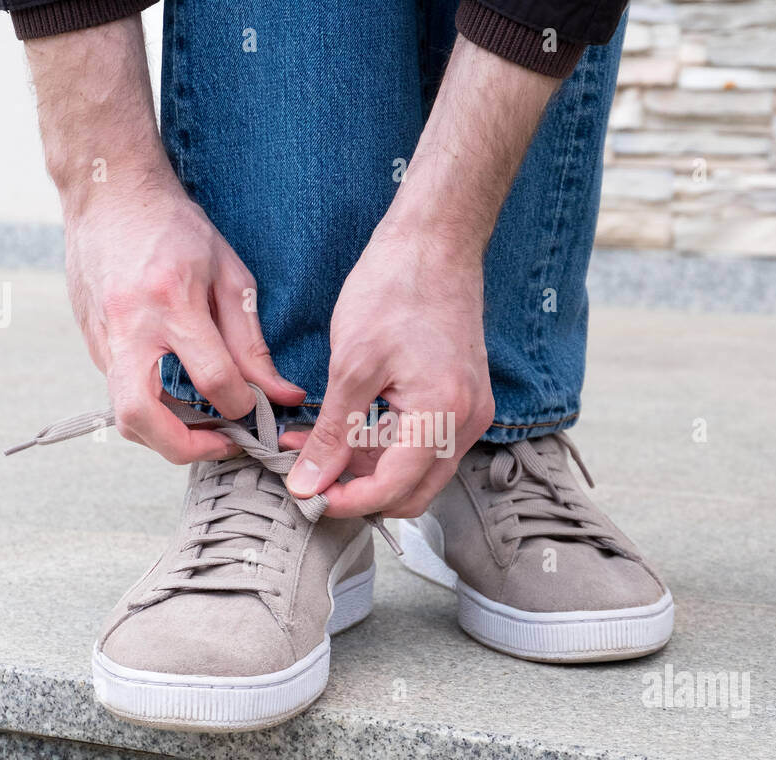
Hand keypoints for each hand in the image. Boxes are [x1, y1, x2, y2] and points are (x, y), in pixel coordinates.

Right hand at [63, 165, 304, 462]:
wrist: (107, 192)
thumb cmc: (175, 228)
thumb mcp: (229, 274)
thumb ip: (253, 342)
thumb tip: (282, 394)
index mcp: (171, 301)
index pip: (211, 379)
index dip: (243, 406)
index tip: (260, 409)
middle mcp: (129, 325)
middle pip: (143, 416)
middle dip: (187, 448)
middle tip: (224, 446)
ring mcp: (101, 337)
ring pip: (124, 416)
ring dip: (166, 436)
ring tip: (206, 430)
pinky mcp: (91, 343)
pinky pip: (120, 392)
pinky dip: (153, 409)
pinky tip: (181, 400)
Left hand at [282, 35, 559, 516]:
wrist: (435, 242)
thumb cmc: (396, 289)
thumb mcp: (351, 364)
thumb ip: (331, 434)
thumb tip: (308, 485)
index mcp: (444, 414)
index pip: (395, 489)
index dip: (347, 501)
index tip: (307, 497)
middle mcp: (466, 422)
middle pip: (411, 493)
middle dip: (358, 493)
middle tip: (309, 479)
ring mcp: (468, 412)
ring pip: (413, 471)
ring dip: (364, 469)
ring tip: (309, 448)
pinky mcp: (459, 400)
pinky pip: (420, 443)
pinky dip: (380, 444)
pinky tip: (338, 429)